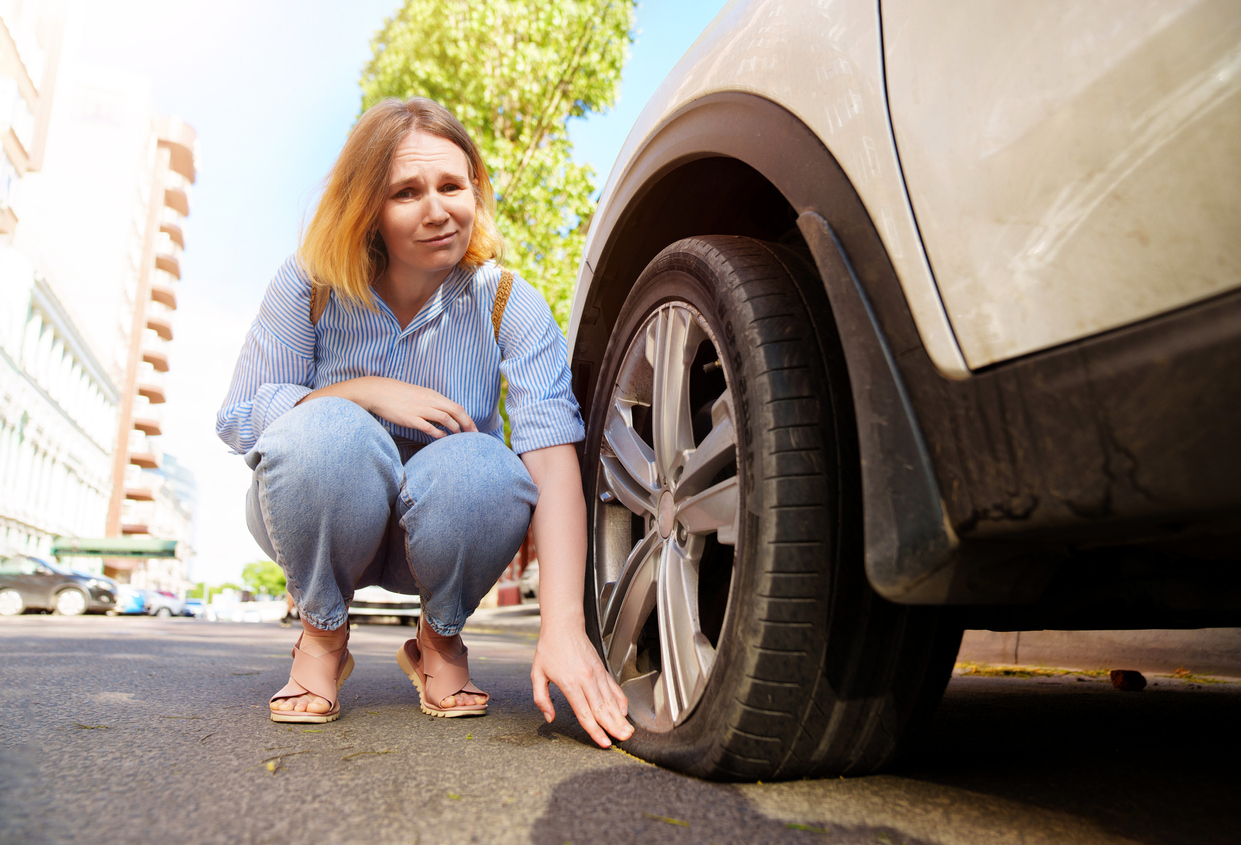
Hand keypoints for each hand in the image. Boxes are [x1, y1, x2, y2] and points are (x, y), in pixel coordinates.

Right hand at [301, 377, 476, 438]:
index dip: (467, 418)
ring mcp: (420, 409)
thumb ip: (431, 403)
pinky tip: (443, 438)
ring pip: (446, 419)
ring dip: (456, 430)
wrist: (377, 391)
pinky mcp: (410, 418)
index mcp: (432, 395)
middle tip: (474, 437)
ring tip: (460, 439)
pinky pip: (429, 427)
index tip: (473, 429)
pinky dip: (439, 433)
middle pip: (456, 412)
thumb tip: (442, 414)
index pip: (456, 406)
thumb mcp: (418, 395)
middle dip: (468, 425)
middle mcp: (429, 400)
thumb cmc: (398, 394)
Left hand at [531, 621, 632, 747]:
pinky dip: (620, 701)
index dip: (595, 730)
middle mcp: (586, 679)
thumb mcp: (537, 674)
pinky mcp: (602, 670)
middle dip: (613, 727)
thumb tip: (549, 717)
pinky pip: (614, 688)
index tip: (603, 742)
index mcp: (569, 683)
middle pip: (602, 709)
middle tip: (623, 740)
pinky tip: (623, 712)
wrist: (564, 625)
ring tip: (628, 731)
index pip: (584, 713)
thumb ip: (541, 699)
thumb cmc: (549, 647)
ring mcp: (597, 674)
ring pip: (610, 700)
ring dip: (620, 718)